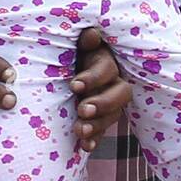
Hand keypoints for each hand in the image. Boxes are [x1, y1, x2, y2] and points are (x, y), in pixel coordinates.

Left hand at [70, 28, 131, 150]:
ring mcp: (109, 103)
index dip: (93, 78)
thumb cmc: (66, 54)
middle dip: (102, 104)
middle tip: (82, 110)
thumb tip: (91, 34)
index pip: (108, 69)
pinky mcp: (101, 119)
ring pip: (113, 115)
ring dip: (98, 124)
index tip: (74, 85)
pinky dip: (94, 139)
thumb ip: (83, 42)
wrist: (61, 69)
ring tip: (80, 131)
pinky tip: (84, 147)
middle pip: (120, 94)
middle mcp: (113, 83)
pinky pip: (103, 131)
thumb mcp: (73, 46)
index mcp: (106, 62)